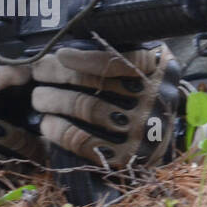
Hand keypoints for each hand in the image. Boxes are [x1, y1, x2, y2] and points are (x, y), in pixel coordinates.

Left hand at [31, 42, 180, 169]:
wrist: (168, 136)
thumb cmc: (147, 91)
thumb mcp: (149, 64)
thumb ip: (123, 52)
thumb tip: (73, 49)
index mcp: (157, 70)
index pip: (117, 61)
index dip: (85, 58)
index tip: (60, 54)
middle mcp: (151, 99)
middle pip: (95, 84)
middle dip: (59, 75)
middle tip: (38, 72)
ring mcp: (139, 130)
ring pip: (87, 109)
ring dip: (55, 101)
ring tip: (39, 97)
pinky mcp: (126, 156)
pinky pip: (85, 142)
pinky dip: (61, 132)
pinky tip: (47, 124)